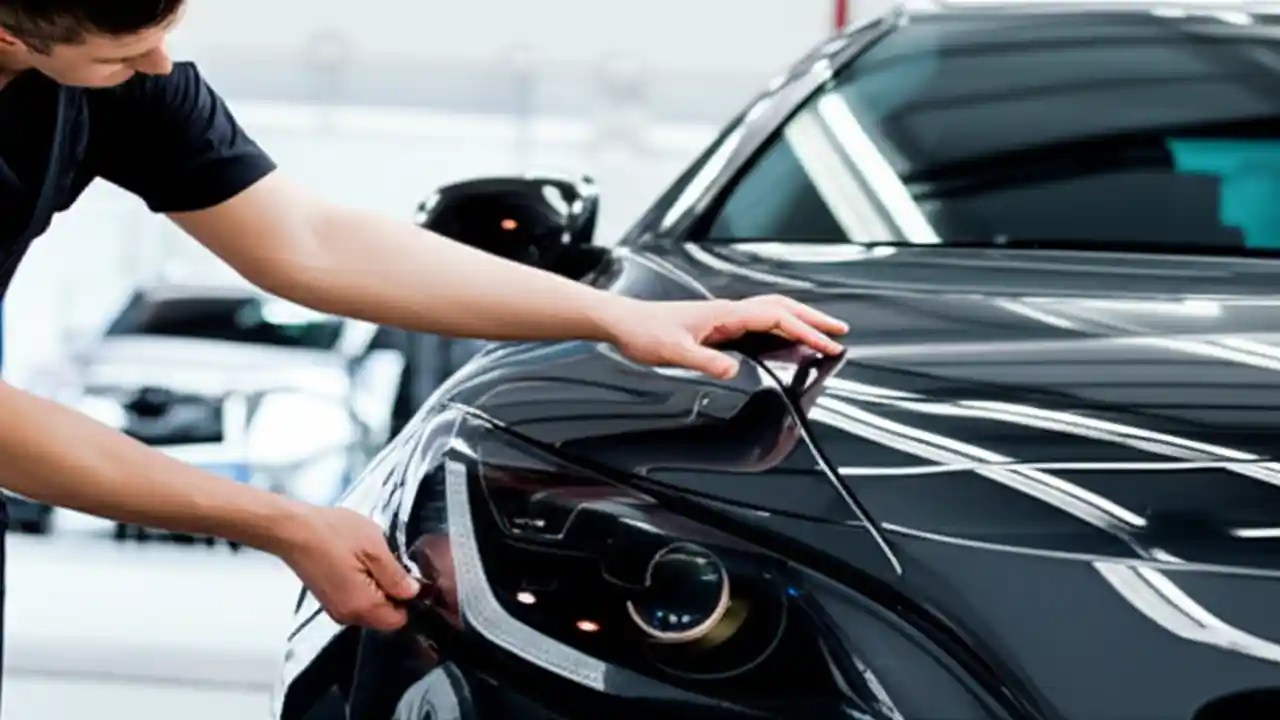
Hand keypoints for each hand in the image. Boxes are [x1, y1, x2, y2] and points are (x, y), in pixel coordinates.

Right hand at [276, 506, 420, 631]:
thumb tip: (412, 592)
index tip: (407, 578)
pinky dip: (361, 586)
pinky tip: (356, 562)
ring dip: (376, 588)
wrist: (293, 529)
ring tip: (369, 559)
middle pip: (383, 616)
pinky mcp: (327, 599)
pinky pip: (355, 600)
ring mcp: (335, 609)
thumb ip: (396, 576)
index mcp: (363, 606)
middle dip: (391, 594)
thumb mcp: (374, 548)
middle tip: (387, 562)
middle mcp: (347, 615)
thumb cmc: (332, 534)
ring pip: (369, 607)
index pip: (398, 620)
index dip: (408, 600)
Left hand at [604, 294, 848, 379]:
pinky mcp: (718, 323)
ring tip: (822, 331)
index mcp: (725, 314)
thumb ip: (704, 361)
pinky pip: (759, 320)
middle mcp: (728, 311)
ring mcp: (725, 315)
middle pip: (782, 308)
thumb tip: (733, 369)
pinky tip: (784, 337)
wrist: (623, 321)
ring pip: (773, 311)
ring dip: (800, 318)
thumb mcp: (673, 352)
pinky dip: (781, 325)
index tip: (826, 344)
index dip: (804, 330)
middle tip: (840, 332)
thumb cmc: (645, 332)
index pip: (775, 319)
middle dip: (813, 319)